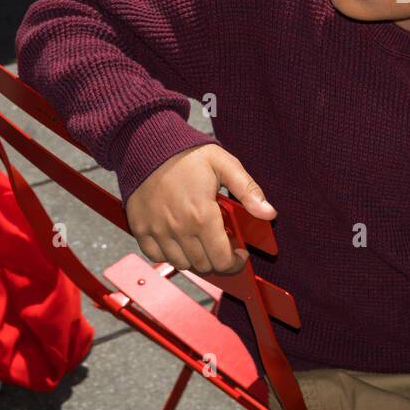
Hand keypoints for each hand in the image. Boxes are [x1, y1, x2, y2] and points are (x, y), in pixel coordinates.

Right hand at [124, 142, 276, 274]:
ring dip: (195, 258)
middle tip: (222, 245)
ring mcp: (157, 231)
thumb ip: (248, 191)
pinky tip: (178, 239)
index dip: (235, 262)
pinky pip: (156, 256)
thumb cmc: (188, 154)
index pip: (222, 261)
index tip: (239, 254)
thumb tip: (270, 213)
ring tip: (201, 241)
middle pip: (203, 265)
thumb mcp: (225, 165)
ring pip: (181, 263)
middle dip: (218, 260)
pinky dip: (169, 254)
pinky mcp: (140, 228)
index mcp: (202, 216)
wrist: (149, 144)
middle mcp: (179, 228)